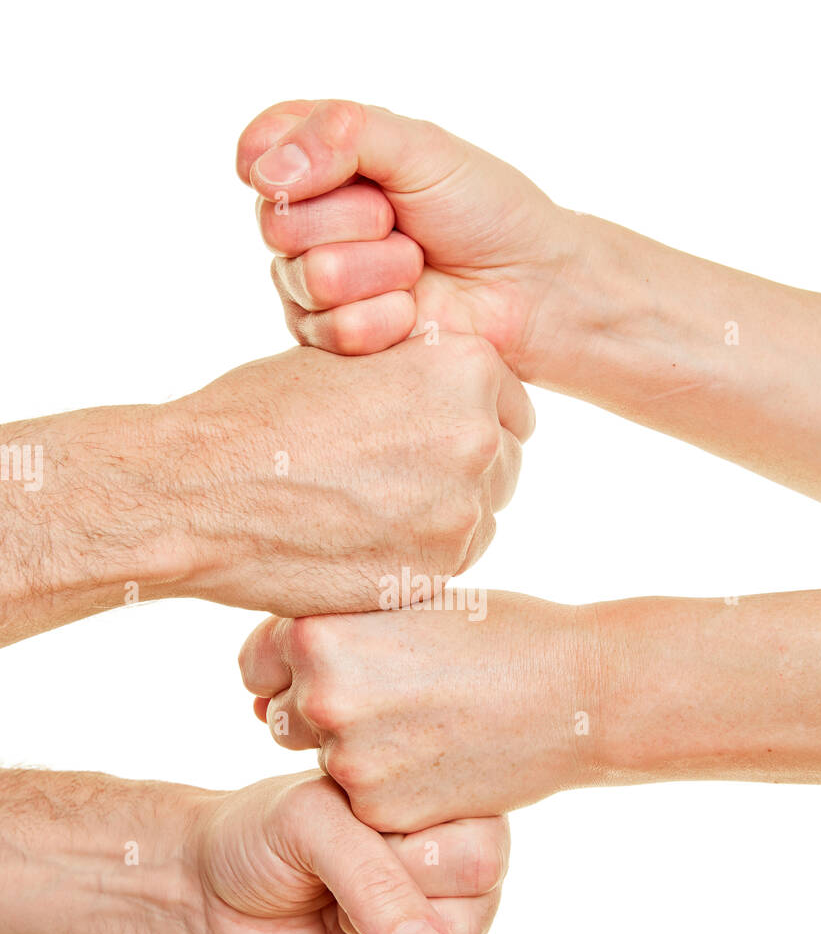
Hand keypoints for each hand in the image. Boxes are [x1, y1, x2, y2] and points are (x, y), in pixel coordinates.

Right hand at [171, 334, 532, 614]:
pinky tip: (360, 544)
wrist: (198, 492)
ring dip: (443, 517)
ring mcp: (460, 512)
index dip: (467, 417)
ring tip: (367, 510)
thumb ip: (419, 376)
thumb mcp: (348, 360)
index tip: (427, 434)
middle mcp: (478, 437)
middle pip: (503, 462)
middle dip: (462, 469)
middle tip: (395, 478)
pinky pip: (449, 566)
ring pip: (481, 517)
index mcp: (465, 367)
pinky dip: (416, 560)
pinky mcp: (432, 574)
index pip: (508, 402)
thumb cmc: (259, 416)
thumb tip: (459, 399)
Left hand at [194, 771, 507, 933]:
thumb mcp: (312, 827)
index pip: (479, 865)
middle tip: (335, 887)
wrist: (211, 884)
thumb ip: (374, 881)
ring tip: (333, 918)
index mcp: (456, 817)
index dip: (409, 868)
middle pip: (468, 933)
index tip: (356, 838)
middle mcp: (463, 880)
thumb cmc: (265, 832)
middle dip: (378, 920)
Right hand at [236, 99, 577, 381]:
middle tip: (404, 222)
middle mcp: (304, 222)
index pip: (261, 153)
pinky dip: (386, 318)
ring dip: (381, 270)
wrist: (529, 287)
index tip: (360, 170)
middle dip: (359, 220)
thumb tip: (264, 172)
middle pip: (279, 223)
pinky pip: (330, 330)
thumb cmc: (482, 209)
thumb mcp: (420, 146)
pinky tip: (414, 312)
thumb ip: (343, 135)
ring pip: (309, 277)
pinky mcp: (331, 340)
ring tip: (417, 266)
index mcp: (316, 161)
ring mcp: (313, 284)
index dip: (300, 164)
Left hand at [238, 592, 598, 830]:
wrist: (578, 692)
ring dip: (354, 752)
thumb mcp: (406, 604)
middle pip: (281, 715)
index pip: (257, 660)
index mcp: (320, 633)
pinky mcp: (383, 810)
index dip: (298, 665)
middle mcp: (322, 697)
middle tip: (401, 698)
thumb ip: (334, 633)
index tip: (354, 667)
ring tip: (427, 725)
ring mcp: (350, 760)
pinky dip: (390, 790)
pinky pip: (360, 802)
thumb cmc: (498, 633)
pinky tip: (442, 760)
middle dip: (324, 712)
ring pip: (321, 761)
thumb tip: (263, 685)